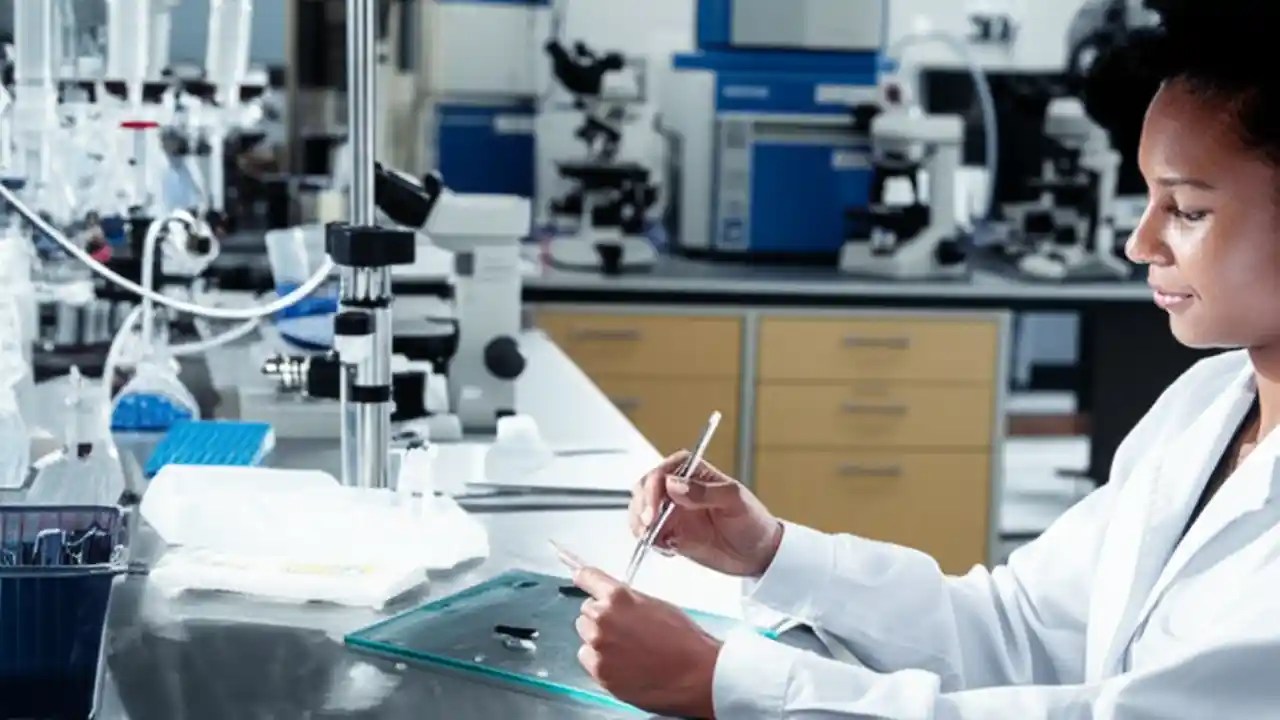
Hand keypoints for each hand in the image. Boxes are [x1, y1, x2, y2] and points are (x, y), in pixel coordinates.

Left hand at [573, 566, 720, 718]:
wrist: (696, 675)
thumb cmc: (685, 641)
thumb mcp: (658, 606)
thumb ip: (630, 601)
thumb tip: (617, 602)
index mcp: (618, 598)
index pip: (587, 578)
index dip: (585, 578)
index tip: (580, 577)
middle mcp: (603, 620)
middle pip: (587, 611)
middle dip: (601, 617)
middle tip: (623, 629)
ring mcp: (599, 647)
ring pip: (585, 636)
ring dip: (599, 639)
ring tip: (625, 649)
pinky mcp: (599, 672)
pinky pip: (588, 659)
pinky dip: (600, 661)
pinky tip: (622, 664)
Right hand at [629, 451, 782, 576]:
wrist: (759, 555)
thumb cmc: (753, 522)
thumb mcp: (735, 502)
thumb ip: (704, 492)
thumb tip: (674, 484)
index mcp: (694, 473)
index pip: (663, 471)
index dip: (652, 487)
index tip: (654, 507)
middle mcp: (679, 490)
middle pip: (644, 488)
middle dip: (642, 506)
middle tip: (650, 526)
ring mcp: (673, 512)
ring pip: (641, 511)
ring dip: (640, 524)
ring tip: (655, 539)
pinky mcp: (671, 534)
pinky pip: (648, 534)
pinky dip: (649, 541)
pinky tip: (667, 549)